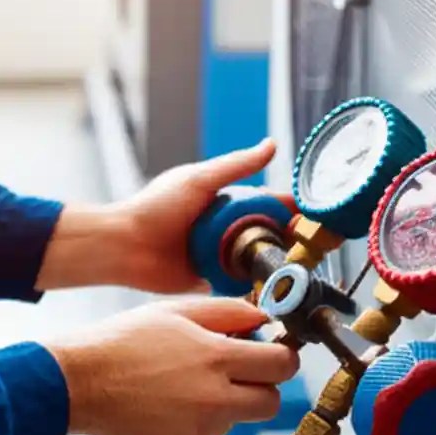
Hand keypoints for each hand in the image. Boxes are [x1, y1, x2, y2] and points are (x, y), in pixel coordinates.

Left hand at [34, 139, 293, 293]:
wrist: (123, 247)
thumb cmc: (154, 208)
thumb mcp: (199, 181)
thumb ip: (237, 166)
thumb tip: (272, 145)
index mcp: (222, 202)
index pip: (264, 203)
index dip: (287, 210)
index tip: (311, 217)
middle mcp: (222, 228)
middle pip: (264, 234)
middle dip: (286, 241)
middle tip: (309, 249)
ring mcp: (216, 255)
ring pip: (254, 261)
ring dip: (271, 265)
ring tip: (296, 271)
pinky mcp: (207, 280)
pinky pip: (236, 284)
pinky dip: (251, 286)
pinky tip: (270, 289)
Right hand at [43, 298, 298, 434]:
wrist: (76, 385)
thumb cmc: (122, 342)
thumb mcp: (175, 312)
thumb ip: (227, 311)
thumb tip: (265, 316)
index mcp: (216, 357)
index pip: (281, 364)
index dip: (281, 358)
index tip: (272, 355)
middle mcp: (214, 399)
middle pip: (269, 403)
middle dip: (260, 388)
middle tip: (233, 377)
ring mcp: (200, 433)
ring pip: (232, 421)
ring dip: (217, 407)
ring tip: (173, 390)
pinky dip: (189, 430)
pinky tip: (160, 412)